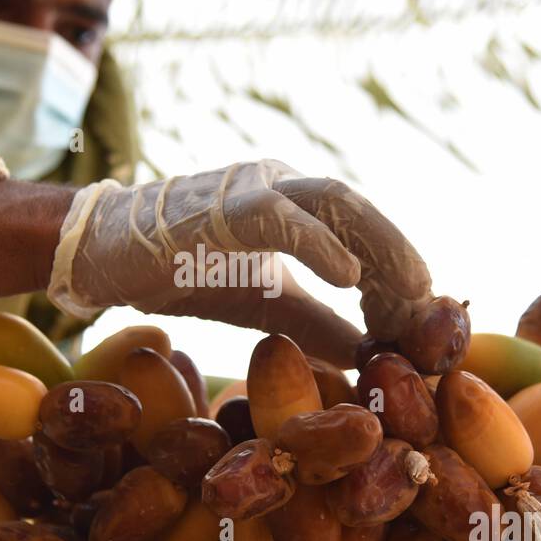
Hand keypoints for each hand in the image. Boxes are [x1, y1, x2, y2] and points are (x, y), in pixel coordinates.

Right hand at [46, 161, 432, 365]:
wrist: (106, 255)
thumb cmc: (184, 271)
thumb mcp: (264, 304)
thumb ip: (316, 323)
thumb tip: (369, 355)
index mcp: (293, 204)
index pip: (360, 228)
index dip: (397, 269)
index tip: (424, 315)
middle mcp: (280, 185)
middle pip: (359, 209)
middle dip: (400, 254)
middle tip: (434, 303)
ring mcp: (251, 187)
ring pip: (333, 201)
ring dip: (377, 245)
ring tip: (409, 291)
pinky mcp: (221, 206)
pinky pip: (280, 217)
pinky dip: (320, 243)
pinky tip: (350, 276)